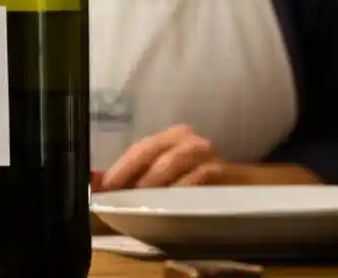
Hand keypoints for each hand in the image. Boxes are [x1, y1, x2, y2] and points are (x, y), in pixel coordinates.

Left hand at [100, 125, 225, 190]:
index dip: (119, 167)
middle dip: (129, 172)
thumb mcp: (164, 174)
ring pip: (171, 161)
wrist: (243, 185)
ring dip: (152, 181)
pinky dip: (179, 189)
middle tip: (115, 192)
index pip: (139, 148)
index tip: (102, 186)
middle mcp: (187, 139)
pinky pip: (196, 177)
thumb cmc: (197, 179)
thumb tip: (94, 180)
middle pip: (151, 150)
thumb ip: (131, 176)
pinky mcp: (222, 169)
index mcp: (170, 137)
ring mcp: (206, 152)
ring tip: (139, 198)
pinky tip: (169, 201)